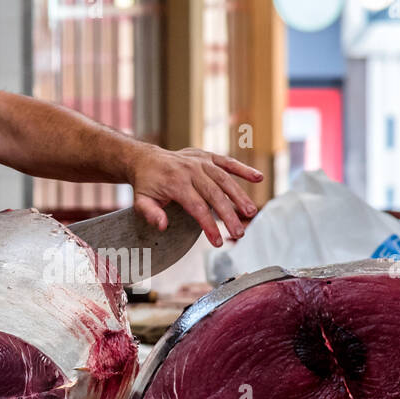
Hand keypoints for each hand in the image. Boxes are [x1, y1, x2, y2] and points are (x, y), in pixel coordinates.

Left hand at [128, 147, 262, 245]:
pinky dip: (243, 168)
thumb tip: (162, 226)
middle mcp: (190, 170)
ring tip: (251, 213)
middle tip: (240, 233)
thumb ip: (150, 214)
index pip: (196, 207)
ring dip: (240, 196)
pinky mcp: (208, 156)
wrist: (146, 159)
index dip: (208, 225)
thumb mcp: (140, 201)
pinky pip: (227, 161)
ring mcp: (201, 162)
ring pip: (224, 179)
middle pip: (214, 194)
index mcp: (175, 182)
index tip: (217, 242)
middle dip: (228, 215)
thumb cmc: (146, 185)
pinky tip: (259, 177)